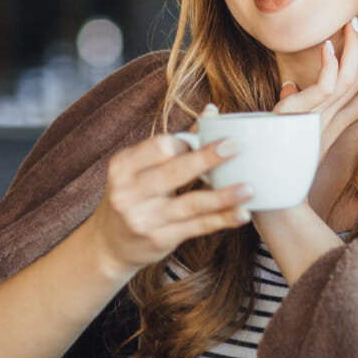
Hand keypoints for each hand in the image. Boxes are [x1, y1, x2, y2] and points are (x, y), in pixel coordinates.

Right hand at [87, 130, 252, 277]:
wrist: (109, 245)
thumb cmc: (132, 196)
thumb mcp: (138, 169)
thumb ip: (174, 144)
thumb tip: (212, 112)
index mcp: (122, 166)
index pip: (159, 147)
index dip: (186, 143)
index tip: (208, 139)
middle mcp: (128, 193)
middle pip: (174, 172)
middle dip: (207, 159)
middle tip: (236, 146)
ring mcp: (143, 219)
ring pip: (190, 204)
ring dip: (222, 196)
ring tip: (249, 188)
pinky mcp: (159, 240)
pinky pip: (196, 227)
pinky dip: (221, 220)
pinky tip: (242, 214)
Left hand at [274, 10, 357, 157]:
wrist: (263, 178)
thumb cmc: (275, 151)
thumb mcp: (289, 126)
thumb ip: (294, 106)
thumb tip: (289, 86)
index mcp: (334, 124)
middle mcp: (332, 121)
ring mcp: (319, 118)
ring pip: (350, 79)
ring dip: (355, 48)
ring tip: (354, 22)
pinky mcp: (302, 115)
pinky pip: (325, 88)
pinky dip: (329, 65)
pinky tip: (327, 46)